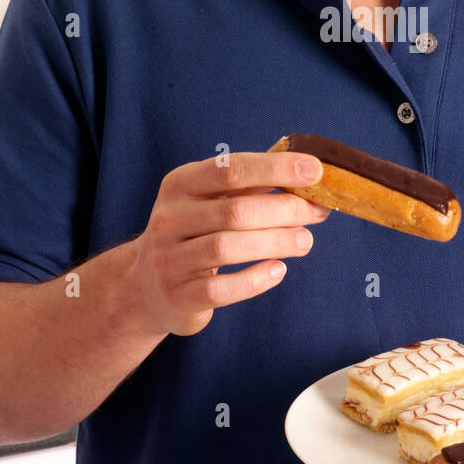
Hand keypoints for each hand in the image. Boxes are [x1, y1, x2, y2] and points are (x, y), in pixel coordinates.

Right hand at [123, 150, 329, 335]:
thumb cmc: (194, 233)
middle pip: (235, 210)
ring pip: (227, 247)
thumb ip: (252, 187)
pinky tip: (278, 270)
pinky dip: (255, 279)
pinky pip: (220, 288)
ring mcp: (169, 259)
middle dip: (284, 210)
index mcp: (180, 184)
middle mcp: (169, 218)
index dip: (276, 168)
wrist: (146, 286)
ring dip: (275, 242)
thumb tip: (309, 177)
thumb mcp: (211, 201)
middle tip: (317, 213)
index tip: (315, 171)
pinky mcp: (178, 296)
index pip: (230, 169)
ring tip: (304, 241)